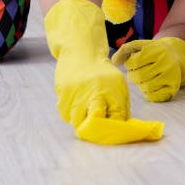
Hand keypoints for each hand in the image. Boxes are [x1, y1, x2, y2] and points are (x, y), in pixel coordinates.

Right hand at [44, 0, 163, 143]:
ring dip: (80, 121)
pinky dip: (69, 113)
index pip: (115, 120)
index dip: (112, 130)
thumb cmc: (103, 73)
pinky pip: (64, 114)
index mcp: (112, 91)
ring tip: (84, 109)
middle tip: (94, 129)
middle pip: (92, 126)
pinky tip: (74, 101)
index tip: (110, 132)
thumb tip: (121, 131)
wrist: (81, 52)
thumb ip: (121, 108)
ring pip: (76, 122)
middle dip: (94, 131)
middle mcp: (94, 92)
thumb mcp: (118, 86)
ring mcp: (77, 93)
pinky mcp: (63, 92)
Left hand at [111, 37, 184, 101]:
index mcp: (157, 51)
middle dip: (133, 75)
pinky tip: (151, 84)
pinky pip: (154, 96)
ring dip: (140, 84)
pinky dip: (148, 93)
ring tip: (144, 78)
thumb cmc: (154, 51)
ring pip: (146, 87)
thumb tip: (114, 61)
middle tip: (137, 71)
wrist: (177, 57)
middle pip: (139, 76)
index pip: (134, 63)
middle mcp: (166, 63)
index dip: (129, 64)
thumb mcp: (141, 45)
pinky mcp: (173, 88)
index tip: (132, 62)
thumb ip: (125, 50)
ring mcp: (171, 77)